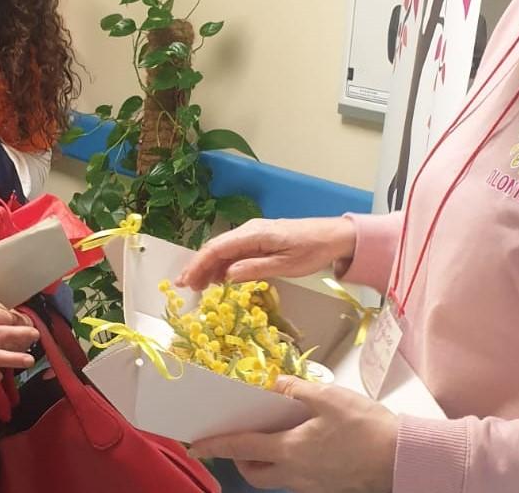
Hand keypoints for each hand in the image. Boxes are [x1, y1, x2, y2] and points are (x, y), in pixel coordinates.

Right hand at [176, 217, 356, 289]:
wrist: (333, 236)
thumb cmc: (312, 250)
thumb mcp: (286, 265)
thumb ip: (255, 269)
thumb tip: (227, 276)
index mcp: (253, 234)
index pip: (217, 248)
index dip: (199, 265)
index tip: (186, 281)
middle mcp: (248, 231)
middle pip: (215, 248)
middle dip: (198, 267)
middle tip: (185, 287)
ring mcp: (252, 235)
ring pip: (223, 250)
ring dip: (208, 267)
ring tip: (197, 286)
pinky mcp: (258, 240)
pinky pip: (234, 252)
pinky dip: (223, 265)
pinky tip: (219, 279)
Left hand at [191, 375, 397, 492]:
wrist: (403, 458)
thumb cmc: (367, 428)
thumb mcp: (328, 398)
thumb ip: (295, 389)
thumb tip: (275, 385)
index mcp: (290, 451)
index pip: (241, 447)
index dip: (216, 444)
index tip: (196, 444)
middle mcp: (297, 474)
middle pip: (256, 472)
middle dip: (242, 457)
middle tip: (242, 435)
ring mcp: (313, 484)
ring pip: (277, 477)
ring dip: (267, 460)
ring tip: (276, 433)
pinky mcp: (329, 486)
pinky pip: (298, 477)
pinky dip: (290, 461)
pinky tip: (304, 440)